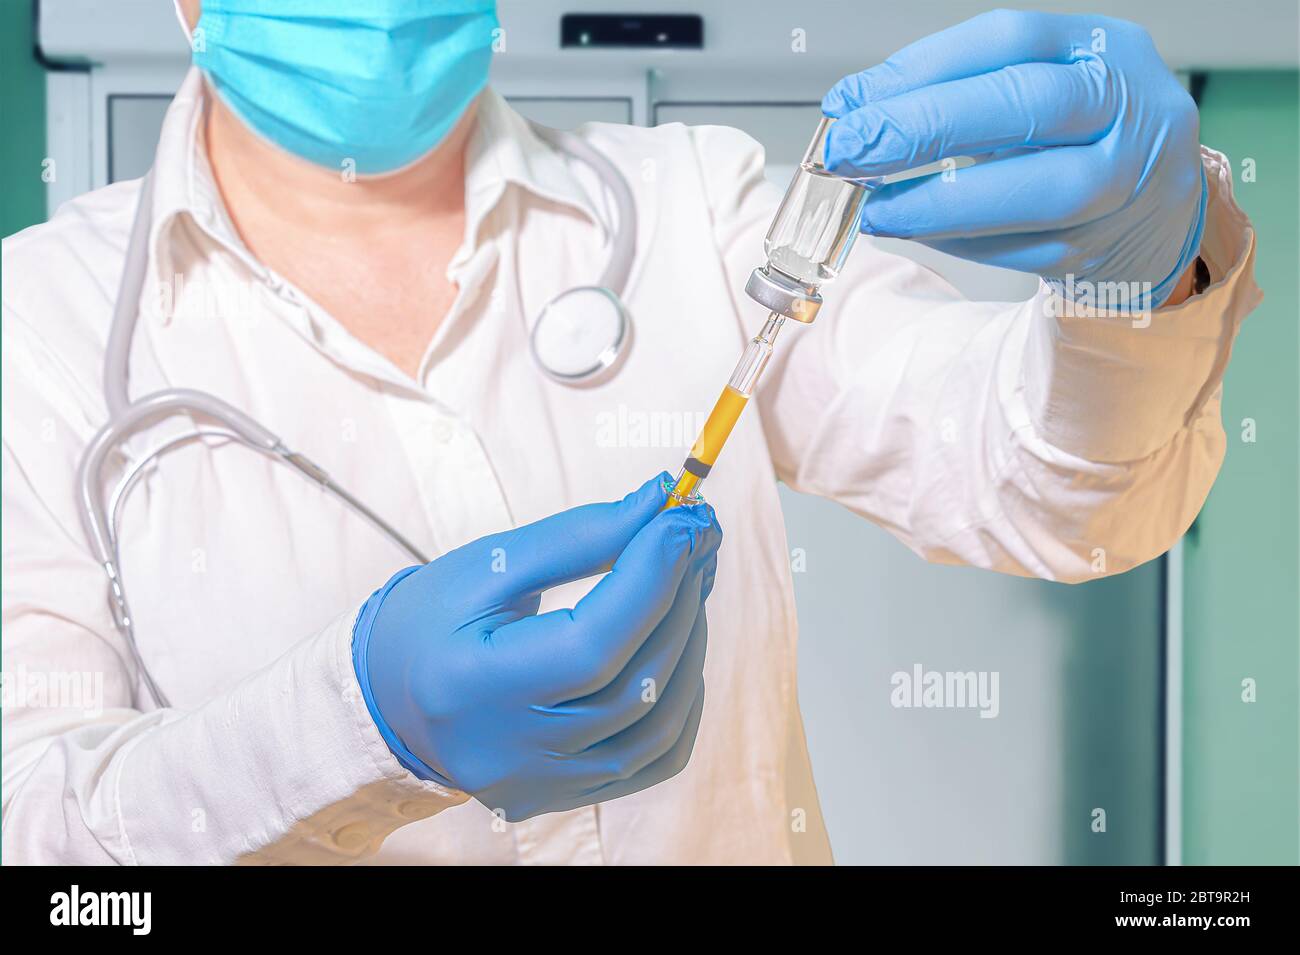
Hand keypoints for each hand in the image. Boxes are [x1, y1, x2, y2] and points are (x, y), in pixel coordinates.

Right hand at [351, 474, 720, 821]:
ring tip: (689, 584)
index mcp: (472, 686)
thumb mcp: (486, 566)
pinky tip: (680, 649)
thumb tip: (659, 503)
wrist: (387, 700)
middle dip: (680, 597)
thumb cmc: (430, 622)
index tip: (683, 520)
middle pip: (632, 682)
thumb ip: (576, 537)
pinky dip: (683, 701)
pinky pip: (654, 758)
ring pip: (656, 725)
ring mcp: (542, 783)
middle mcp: (510, 750)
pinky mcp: (566, 795)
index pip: (590, 642)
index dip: (650, 579)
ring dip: (690, 645)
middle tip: (696, 535)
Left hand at [822, 9, 1206, 309]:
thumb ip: (957, 89)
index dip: (921, 68)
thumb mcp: (1037, 84)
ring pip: (1031, 192)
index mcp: (1106, 49)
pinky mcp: (1102, 247)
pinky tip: (916, 228)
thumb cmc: (1080, 135)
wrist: (1158, 210)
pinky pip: (1019, 249)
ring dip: (937, 202)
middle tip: (848, 149)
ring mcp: (1126, 183)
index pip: (1008, 40)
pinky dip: (957, 238)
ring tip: (873, 207)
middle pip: (1025, 106)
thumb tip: (855, 110)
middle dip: (923, 127)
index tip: (850, 101)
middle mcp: (1130, 108)